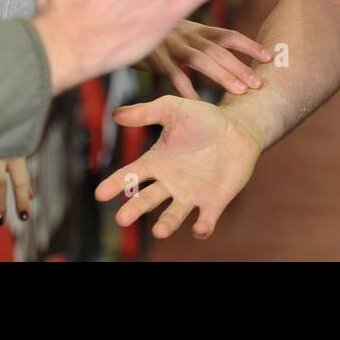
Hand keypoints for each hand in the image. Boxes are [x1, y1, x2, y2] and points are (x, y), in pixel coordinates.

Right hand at [94, 96, 260, 239]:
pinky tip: (199, 229)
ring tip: (159, 230)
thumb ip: (147, 112)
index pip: (132, 175)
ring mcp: (192, 194)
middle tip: (121, 219)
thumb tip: (115, 113)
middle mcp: (171, 182)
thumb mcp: (174, 109)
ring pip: (174, 214)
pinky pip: (206, 219)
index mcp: (158, 162)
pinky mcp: (215, 202)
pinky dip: (203, 227)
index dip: (115, 184)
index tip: (100, 194)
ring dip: (167, 224)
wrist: (239, 128)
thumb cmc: (204, 118)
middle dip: (135, 209)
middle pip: (148, 199)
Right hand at [140, 20, 272, 99]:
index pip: (229, 35)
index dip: (250, 46)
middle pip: (220, 50)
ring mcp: (171, 43)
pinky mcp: (154, 55)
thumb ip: (198, 44)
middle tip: (260, 84)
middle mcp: (187, 33)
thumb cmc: (152, 32)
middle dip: (241, 66)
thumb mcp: (177, 32)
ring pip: (202, 59)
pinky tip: (197, 102)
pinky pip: (172, 72)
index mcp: (196, 28)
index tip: (270, 58)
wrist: (120, 20)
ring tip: (241, 91)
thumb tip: (222, 62)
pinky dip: (185, 86)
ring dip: (223, 75)